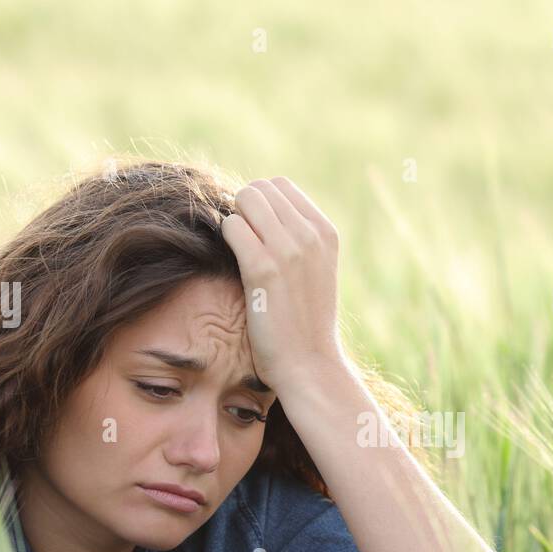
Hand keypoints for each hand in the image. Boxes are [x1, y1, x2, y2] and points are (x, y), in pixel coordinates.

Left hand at [219, 177, 346, 397]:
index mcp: (326, 232)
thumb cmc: (304, 323)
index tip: (257, 234)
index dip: (261, 205)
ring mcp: (288, 249)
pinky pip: (231, 226)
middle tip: (243, 246)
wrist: (309, 364)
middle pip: (260, 188)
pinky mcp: (263, 268)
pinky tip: (233, 265)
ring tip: (240, 256)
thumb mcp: (316, 271)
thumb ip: (299, 239)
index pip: (280, 186)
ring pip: (245, 200)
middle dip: (244, 211)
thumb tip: (261, 212)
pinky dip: (226, 239)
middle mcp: (310, 234)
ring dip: (235, 223)